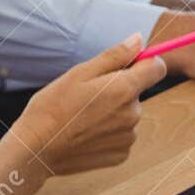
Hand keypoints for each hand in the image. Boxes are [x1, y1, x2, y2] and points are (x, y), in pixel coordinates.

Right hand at [7, 34, 166, 175]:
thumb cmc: (53, 106)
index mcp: (124, 89)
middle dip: (119, 88)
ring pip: (128, 113)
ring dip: (113, 111)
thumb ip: (115, 56)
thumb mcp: (80, 72)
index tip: (126, 64)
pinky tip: (86, 132)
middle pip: (138, 91)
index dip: (144, 61)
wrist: (37, 150)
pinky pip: (122, 134)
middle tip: (88, 94)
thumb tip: (139, 39)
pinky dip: (108, 131)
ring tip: (83, 115)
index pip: (157, 67)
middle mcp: (133, 114)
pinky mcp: (120, 155)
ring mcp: (128, 138)